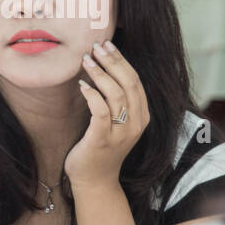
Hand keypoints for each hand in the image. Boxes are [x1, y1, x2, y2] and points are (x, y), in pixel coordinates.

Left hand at [64, 40, 150, 190]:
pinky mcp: (103, 139)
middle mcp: (136, 124)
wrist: (95, 181)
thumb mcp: (117, 122)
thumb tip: (103, 67)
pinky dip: (92, 94)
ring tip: (85, 60)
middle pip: (128, 83)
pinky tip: (82, 85)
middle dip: (112, 61)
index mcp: (142, 116)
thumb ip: (117, 100)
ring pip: (116, 94)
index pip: (135, 81)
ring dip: (100, 73)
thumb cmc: (101, 147)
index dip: (122, 60)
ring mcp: (121, 132)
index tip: (107, 44)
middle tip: (96, 46)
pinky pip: (100, 111)